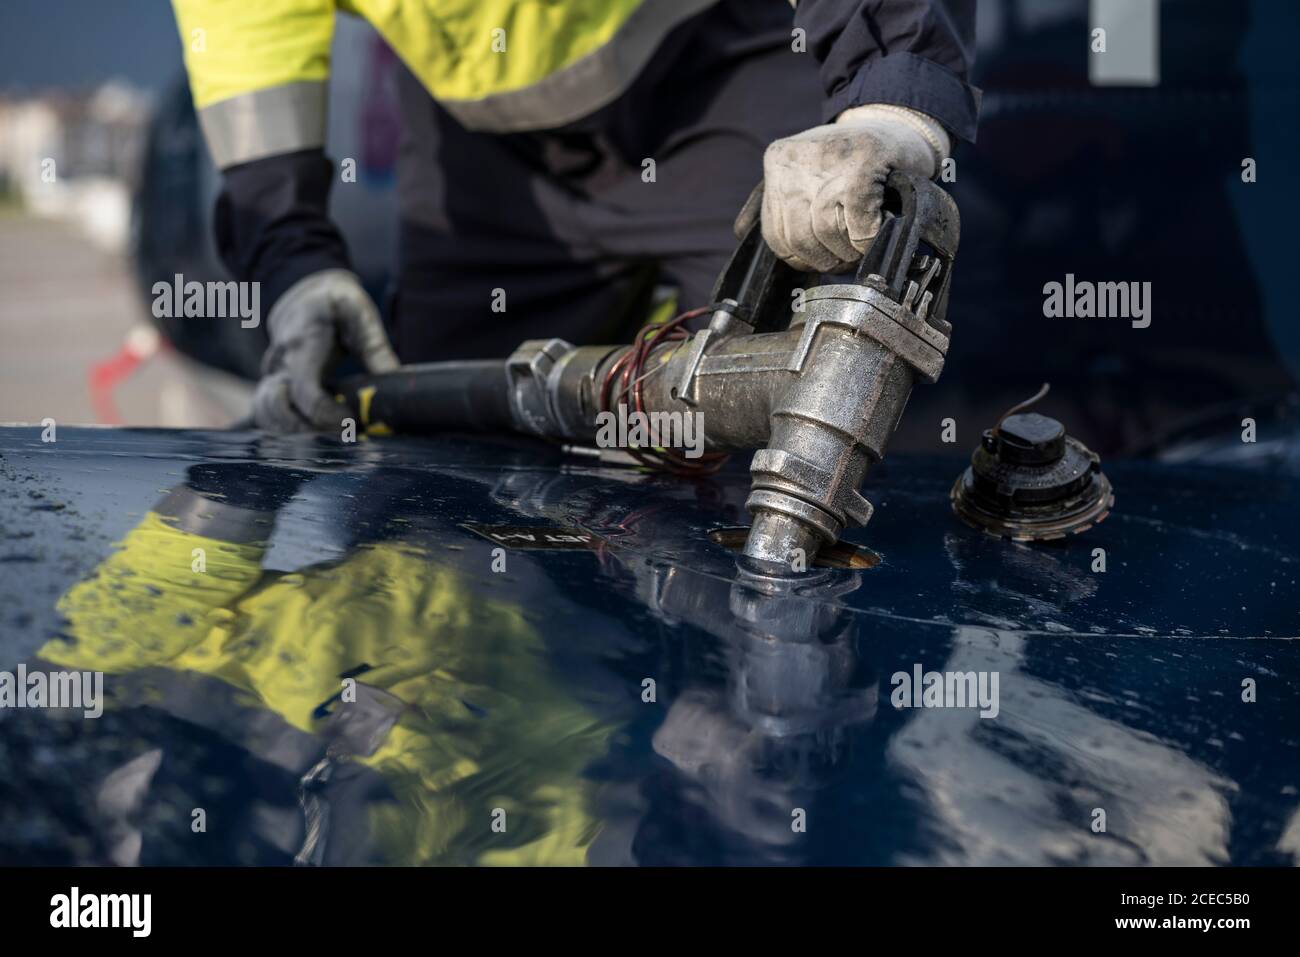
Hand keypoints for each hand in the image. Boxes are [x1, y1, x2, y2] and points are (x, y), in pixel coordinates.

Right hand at [254, 269, 399, 431]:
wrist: (304, 294)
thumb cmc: (336, 303)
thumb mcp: (359, 313)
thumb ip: (375, 347)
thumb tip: (397, 378)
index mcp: (302, 344)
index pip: (304, 390)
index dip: (326, 414)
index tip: (353, 422)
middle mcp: (280, 362)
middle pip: (276, 409)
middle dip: (307, 428)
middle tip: (344, 431)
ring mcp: (272, 375)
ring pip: (266, 414)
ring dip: (295, 432)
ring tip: (333, 431)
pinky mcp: (273, 385)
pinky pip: (269, 414)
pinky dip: (288, 428)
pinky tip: (319, 430)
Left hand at [741, 104, 949, 273]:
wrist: (897, 122)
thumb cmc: (851, 159)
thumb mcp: (805, 170)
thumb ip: (773, 198)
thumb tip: (740, 231)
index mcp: (777, 161)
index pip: (774, 234)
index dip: (801, 258)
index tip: (824, 258)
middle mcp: (795, 158)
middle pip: (798, 238)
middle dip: (827, 257)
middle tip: (846, 256)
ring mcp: (828, 158)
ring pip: (826, 234)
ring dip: (848, 251)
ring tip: (860, 244)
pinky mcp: (862, 163)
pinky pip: (858, 227)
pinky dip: (868, 240)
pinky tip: (876, 228)